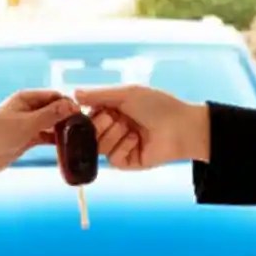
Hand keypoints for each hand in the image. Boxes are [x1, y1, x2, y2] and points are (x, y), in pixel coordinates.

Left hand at [0, 90, 80, 172]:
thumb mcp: (28, 123)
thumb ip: (50, 114)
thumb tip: (71, 105)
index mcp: (26, 98)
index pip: (54, 96)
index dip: (68, 104)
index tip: (81, 114)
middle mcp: (28, 109)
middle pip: (54, 109)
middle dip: (67, 116)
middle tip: (82, 127)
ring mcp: (28, 124)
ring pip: (51, 123)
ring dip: (62, 129)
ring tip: (77, 137)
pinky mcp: (27, 138)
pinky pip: (45, 136)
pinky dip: (55, 139)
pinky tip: (66, 145)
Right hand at [75, 85, 209, 169]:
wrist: (182, 126)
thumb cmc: (158, 105)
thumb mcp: (127, 94)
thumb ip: (99, 95)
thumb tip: (74, 93)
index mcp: (113, 110)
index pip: (87, 115)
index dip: (87, 113)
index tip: (89, 109)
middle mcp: (115, 128)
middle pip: (90, 132)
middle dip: (101, 123)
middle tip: (118, 117)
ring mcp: (121, 145)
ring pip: (99, 146)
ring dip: (113, 134)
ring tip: (130, 128)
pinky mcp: (128, 161)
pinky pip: (112, 159)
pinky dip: (122, 147)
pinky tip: (136, 140)